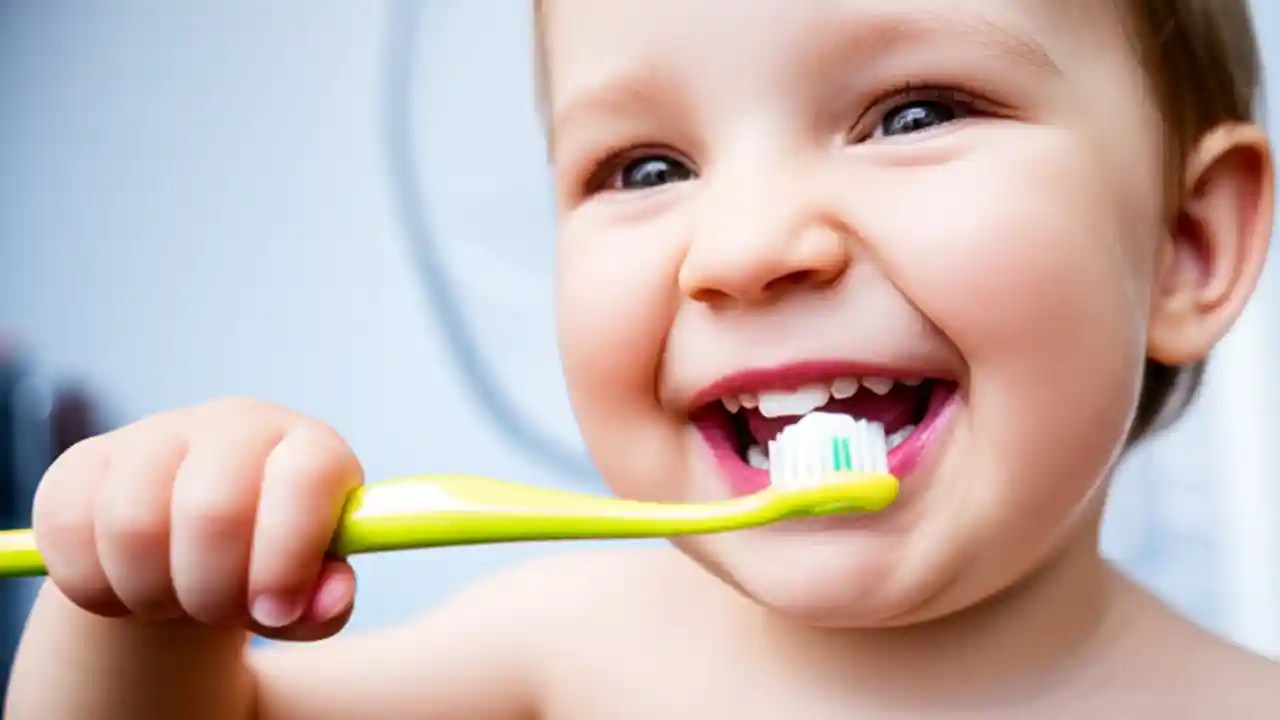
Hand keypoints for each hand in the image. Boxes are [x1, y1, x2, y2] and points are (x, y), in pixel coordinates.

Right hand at [32, 397, 362, 640]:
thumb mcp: (307, 592)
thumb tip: (329, 599)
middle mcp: (236, 423)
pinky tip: (128, 590)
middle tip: (218, 617)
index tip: (276, 613)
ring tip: (176, 603)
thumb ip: (326, 603)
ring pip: (134, 527)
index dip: (288, 552)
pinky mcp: (85, 462)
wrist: (189, 553)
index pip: (305, 477)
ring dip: (154, 595)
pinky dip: (97, 588)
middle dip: (214, 592)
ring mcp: (157, 434)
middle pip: (212, 511)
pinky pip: (70, 533)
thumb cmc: (265, 568)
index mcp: (307, 447)